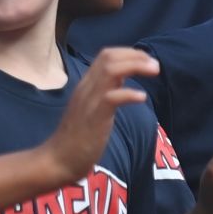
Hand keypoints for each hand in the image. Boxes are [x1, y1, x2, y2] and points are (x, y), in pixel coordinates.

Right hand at [43, 48, 157, 182]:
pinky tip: (142, 97)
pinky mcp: (94, 117)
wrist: (58, 160)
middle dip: (135, 56)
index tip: (145, 60)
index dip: (128, 53)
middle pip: (109, 58)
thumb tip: (122, 81)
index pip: (106, 55)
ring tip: (154, 71)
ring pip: (110, 71)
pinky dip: (129, 93)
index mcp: (86, 85)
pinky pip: (111, 98)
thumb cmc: (77, 138)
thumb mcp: (92, 109)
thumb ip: (104, 93)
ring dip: (135, 66)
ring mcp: (89, 101)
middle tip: (154, 65)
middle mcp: (86, 88)